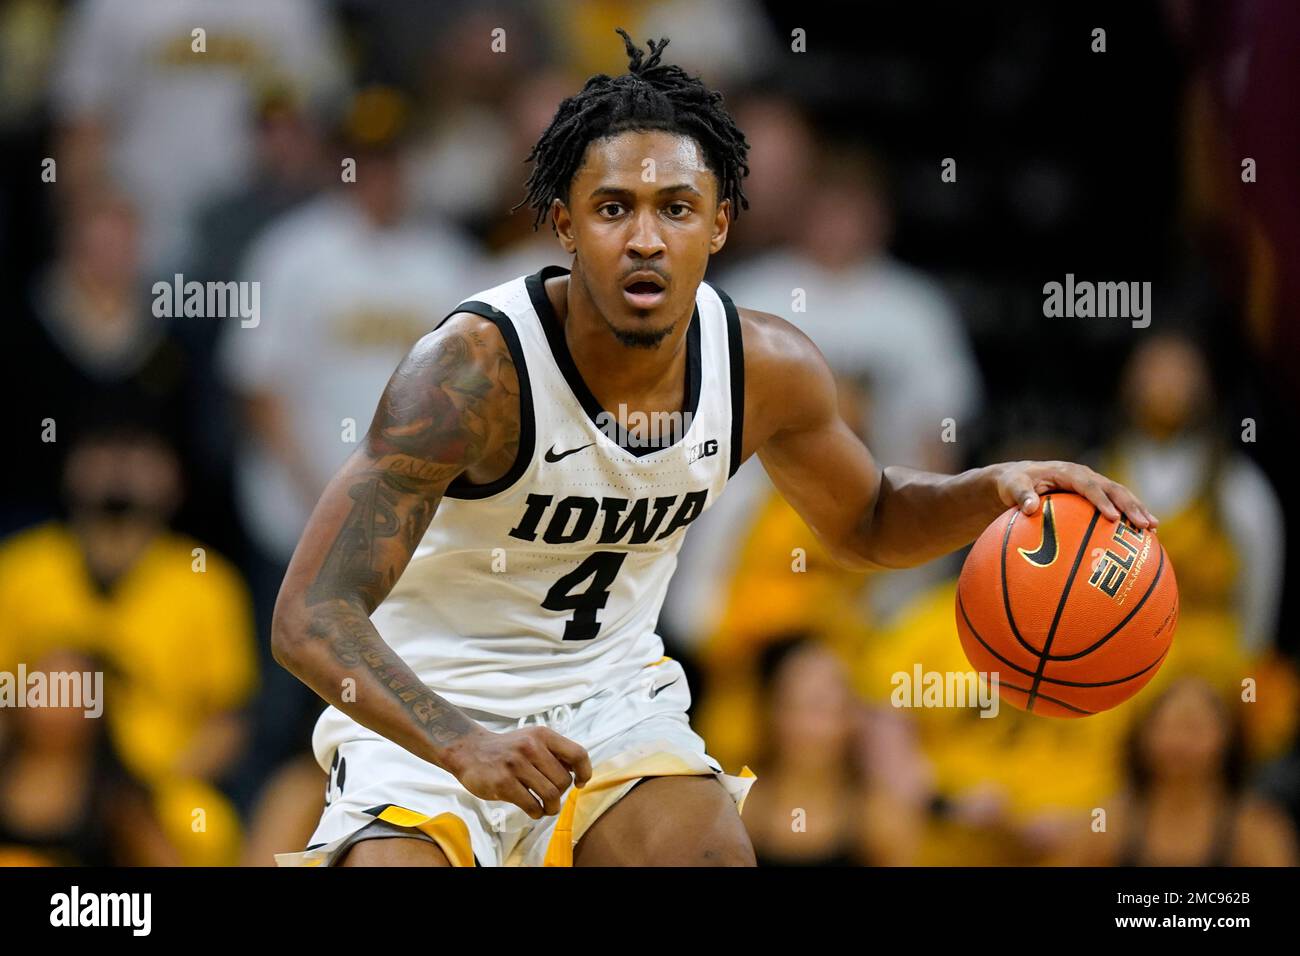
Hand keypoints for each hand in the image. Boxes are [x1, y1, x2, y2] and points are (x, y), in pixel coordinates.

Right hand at [441, 726, 592, 818]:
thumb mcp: (532, 740)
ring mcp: (516, 764)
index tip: (579, 782)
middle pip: (564, 780)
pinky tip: (532, 809)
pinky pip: (532, 805)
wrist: (470, 751)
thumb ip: (554, 753)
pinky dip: (537, 812)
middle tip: (551, 796)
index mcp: (542, 735)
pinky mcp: (503, 783)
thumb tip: (578, 774)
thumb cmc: (508, 749)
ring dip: (552, 807)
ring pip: (551, 794)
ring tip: (546, 807)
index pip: (577, 754)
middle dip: (562, 794)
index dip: (584, 772)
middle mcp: (531, 747)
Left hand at [994, 460, 1156, 529]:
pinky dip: (1129, 518)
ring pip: (1121, 495)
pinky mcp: (1096, 495)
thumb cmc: (1013, 483)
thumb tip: (1029, 508)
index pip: (1088, 485)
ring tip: (1153, 529)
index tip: (1113, 518)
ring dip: (1137, 510)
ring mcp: (1093, 484)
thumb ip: (1020, 495)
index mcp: (1067, 472)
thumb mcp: (1011, 486)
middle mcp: (1085, 476)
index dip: (1102, 500)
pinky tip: (1142, 537)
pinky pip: (1116, 505)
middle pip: (1113, 489)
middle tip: (1145, 525)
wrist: (1019, 478)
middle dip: (1131, 506)